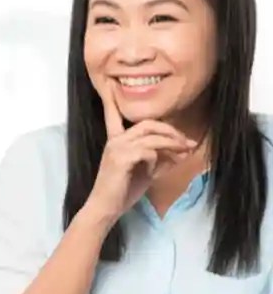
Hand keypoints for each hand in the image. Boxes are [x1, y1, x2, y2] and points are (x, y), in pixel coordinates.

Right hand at [80, 81, 195, 227]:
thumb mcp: (147, 173)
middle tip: (186, 142)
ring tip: (184, 152)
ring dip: (172, 143)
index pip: (112, 116)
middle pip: (148, 124)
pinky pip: (148, 151)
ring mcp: (117, 148)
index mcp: (116, 141)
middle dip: (171, 130)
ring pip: (152, 135)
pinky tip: (154, 170)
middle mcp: (115, 140)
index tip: (109, 86)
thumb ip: (162, 160)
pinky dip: (158, 159)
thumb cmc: (123, 191)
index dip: (110, 102)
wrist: (106, 207)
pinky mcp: (122, 158)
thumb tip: (183, 152)